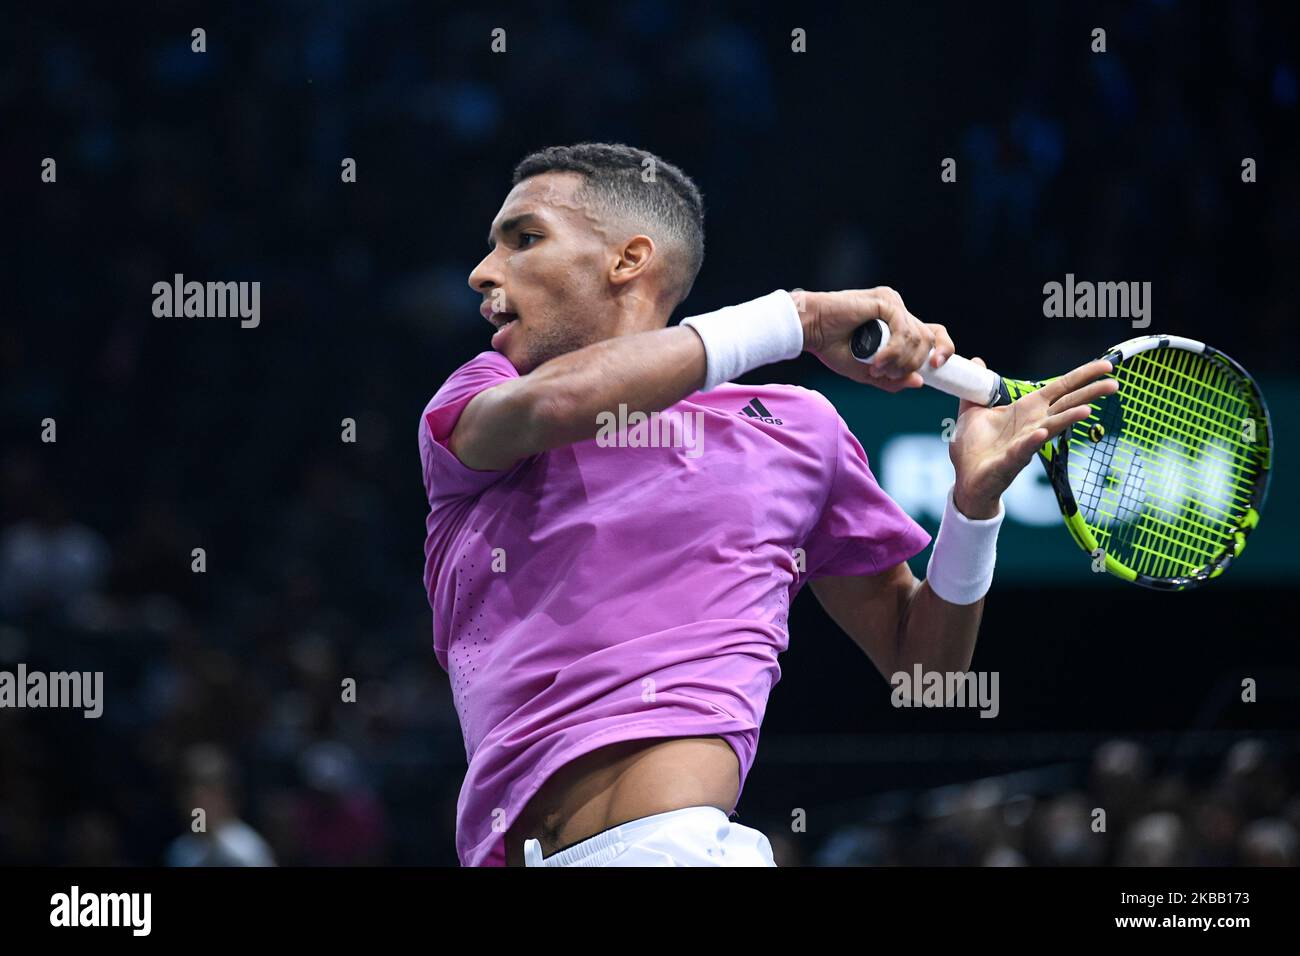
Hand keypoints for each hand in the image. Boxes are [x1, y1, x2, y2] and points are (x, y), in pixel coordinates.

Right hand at [797, 288, 953, 391]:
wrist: (810, 330)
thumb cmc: (832, 347)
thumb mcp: (865, 372)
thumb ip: (891, 379)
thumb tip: (919, 382)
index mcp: (897, 326)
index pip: (933, 334)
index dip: (943, 349)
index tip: (937, 366)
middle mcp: (899, 312)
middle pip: (928, 338)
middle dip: (912, 364)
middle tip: (887, 375)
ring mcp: (893, 303)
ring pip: (917, 337)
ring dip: (900, 360)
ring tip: (877, 368)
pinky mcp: (885, 300)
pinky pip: (902, 329)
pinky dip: (893, 350)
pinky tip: (878, 359)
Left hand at [948, 358, 1118, 518]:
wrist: (966, 478)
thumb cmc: (974, 446)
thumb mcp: (973, 409)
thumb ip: (978, 386)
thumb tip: (978, 362)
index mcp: (1027, 409)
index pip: (1060, 388)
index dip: (1082, 376)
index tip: (1106, 366)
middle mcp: (1033, 424)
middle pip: (1067, 405)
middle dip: (1090, 394)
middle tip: (1114, 385)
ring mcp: (1025, 443)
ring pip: (1052, 428)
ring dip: (1068, 419)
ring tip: (1087, 411)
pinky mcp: (1010, 460)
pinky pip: (1024, 449)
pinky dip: (1033, 441)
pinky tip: (1042, 433)